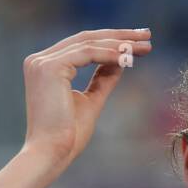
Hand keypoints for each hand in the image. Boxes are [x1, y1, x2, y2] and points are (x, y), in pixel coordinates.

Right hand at [22, 28, 151, 170]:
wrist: (51, 153)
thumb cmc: (68, 135)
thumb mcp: (91, 101)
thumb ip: (103, 79)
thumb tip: (121, 61)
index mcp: (46, 66)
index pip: (82, 45)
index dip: (111, 40)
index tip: (137, 42)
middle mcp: (40, 60)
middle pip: (86, 38)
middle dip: (120, 36)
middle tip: (147, 34)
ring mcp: (42, 62)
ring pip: (88, 43)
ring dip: (120, 43)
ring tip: (145, 46)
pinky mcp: (49, 67)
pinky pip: (87, 53)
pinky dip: (110, 54)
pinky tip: (129, 58)